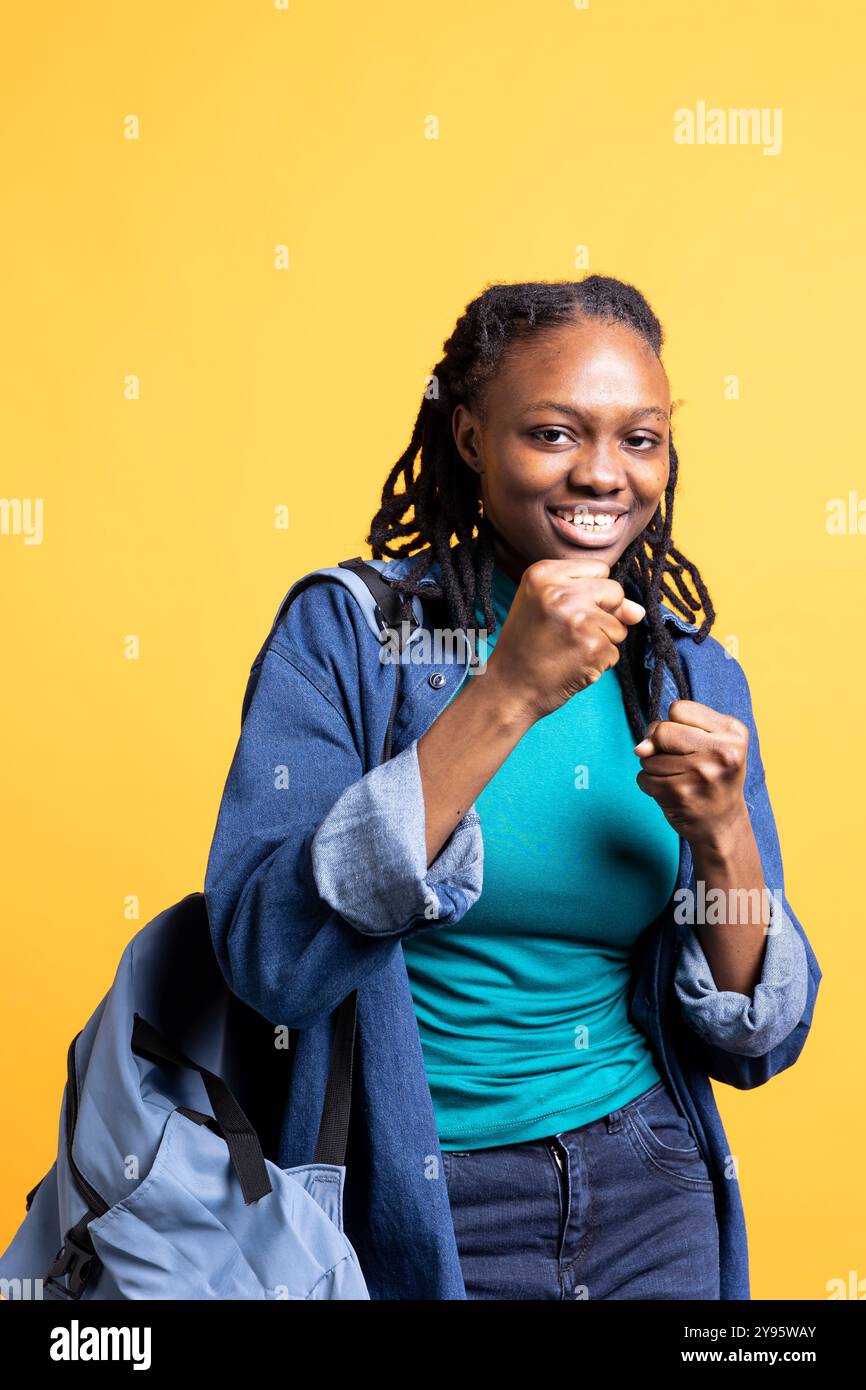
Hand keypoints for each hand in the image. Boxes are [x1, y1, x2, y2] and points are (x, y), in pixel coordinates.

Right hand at [484, 557, 645, 723]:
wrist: (509, 688)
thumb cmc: (526, 647)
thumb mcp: (545, 606)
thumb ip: (592, 597)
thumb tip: (637, 611)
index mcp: (544, 574)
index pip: (600, 569)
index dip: (592, 593)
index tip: (567, 610)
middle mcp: (560, 592)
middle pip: (615, 591)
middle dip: (604, 614)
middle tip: (570, 632)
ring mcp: (578, 619)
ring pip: (620, 624)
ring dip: (603, 641)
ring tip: (570, 649)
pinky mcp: (592, 647)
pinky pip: (615, 651)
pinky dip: (599, 662)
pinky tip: (573, 664)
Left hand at [632, 699, 750, 851]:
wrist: (722, 823)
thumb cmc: (712, 775)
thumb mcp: (708, 742)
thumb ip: (671, 730)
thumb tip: (640, 748)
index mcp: (732, 732)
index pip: (678, 709)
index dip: (674, 724)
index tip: (687, 740)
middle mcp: (721, 752)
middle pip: (661, 730)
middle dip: (660, 744)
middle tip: (680, 760)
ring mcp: (701, 775)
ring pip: (648, 757)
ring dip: (655, 767)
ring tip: (680, 778)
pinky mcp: (680, 795)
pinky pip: (643, 778)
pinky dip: (650, 784)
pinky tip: (672, 791)